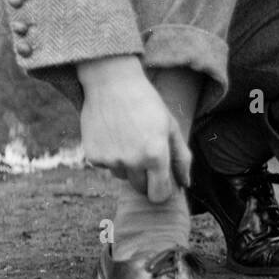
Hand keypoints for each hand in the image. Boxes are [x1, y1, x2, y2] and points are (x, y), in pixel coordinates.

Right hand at [78, 57, 191, 202]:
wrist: (112, 83)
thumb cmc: (148, 104)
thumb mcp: (171, 127)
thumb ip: (181, 158)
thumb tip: (185, 184)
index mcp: (156, 155)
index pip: (159, 195)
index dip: (162, 191)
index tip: (162, 183)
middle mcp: (132, 161)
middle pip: (141, 188)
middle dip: (146, 177)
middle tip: (146, 152)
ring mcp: (110, 159)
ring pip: (123, 176)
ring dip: (128, 165)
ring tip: (129, 138)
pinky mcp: (93, 156)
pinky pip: (106, 166)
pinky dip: (110, 156)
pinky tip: (113, 135)